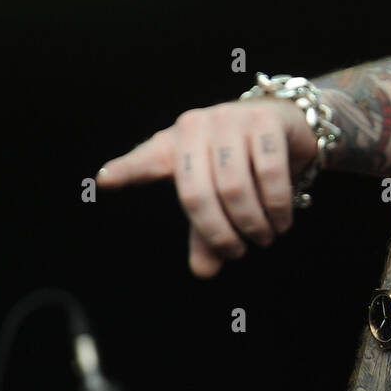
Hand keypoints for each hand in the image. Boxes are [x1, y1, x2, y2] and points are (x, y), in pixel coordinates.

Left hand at [97, 97, 318, 277]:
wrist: (286, 126)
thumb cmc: (243, 162)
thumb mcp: (218, 196)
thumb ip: (206, 232)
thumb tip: (204, 272)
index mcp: (174, 143)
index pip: (147, 161)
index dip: (126, 170)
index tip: (105, 181)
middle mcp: (196, 125)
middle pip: (199, 193)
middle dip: (222, 232)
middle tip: (240, 251)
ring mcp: (231, 118)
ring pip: (236, 186)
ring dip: (253, 223)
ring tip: (265, 237)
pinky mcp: (266, 119)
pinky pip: (269, 173)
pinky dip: (277, 205)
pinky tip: (282, 220)